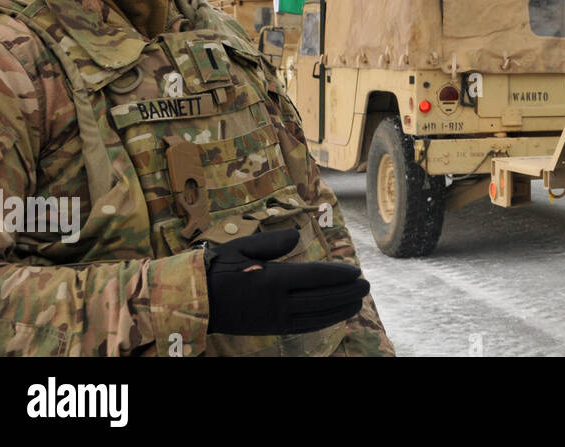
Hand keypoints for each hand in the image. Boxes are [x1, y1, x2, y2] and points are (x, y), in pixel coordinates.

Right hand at [205, 229, 369, 334]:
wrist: (197, 301)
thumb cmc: (220, 269)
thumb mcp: (242, 247)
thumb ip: (271, 242)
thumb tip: (296, 236)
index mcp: (271, 279)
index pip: (314, 277)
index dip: (338, 275)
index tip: (356, 271)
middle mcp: (276, 302)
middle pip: (320, 298)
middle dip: (346, 292)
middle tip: (367, 285)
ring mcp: (275, 318)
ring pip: (316, 315)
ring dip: (340, 308)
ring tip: (359, 301)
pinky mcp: (271, 329)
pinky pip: (304, 327)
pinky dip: (324, 321)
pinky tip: (336, 316)